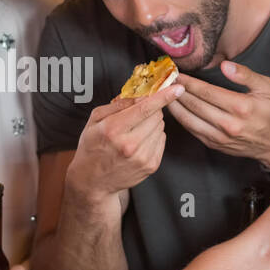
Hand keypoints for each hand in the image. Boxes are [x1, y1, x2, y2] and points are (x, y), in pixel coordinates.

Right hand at [67, 84, 182, 199]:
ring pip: (161, 127)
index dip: (163, 96)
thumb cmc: (92, 148)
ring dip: (152, 124)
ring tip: (135, 132)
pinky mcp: (151, 166)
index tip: (178, 88)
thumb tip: (139, 94)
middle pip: (156, 116)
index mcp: (113, 130)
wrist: (93, 181)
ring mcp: (142, 157)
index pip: (144, 108)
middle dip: (151, 110)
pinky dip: (154, 136)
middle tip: (137, 115)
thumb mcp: (95, 121)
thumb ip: (117, 105)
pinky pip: (162, 140)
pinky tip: (139, 142)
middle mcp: (129, 145)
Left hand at [166, 64, 269, 167]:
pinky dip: (181, 119)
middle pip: (195, 104)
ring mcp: (220, 137)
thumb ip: (246, 75)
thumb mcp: (267, 87)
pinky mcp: (215, 145)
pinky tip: (174, 108)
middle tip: (165, 80)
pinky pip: (192, 130)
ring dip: (174, 106)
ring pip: (189, 119)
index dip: (189, 82)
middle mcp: (229, 124)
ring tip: (164, 93)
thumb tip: (225, 65)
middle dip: (177, 91)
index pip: (207, 91)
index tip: (177, 73)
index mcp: (242, 107)